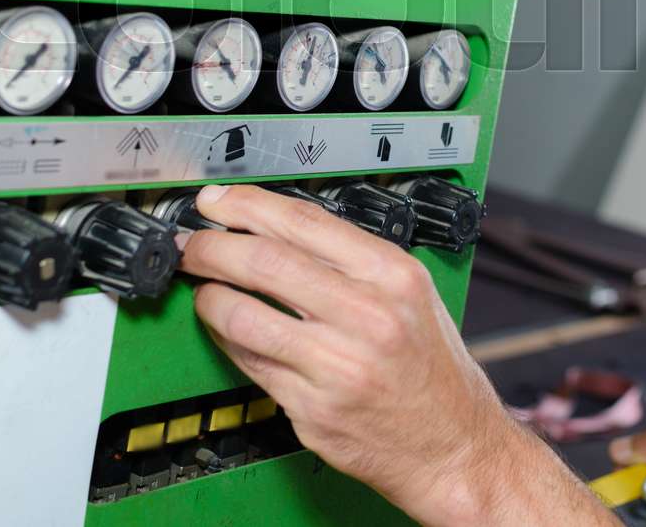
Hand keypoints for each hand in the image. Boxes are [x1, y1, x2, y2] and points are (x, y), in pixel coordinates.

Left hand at [177, 184, 522, 523]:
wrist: (452, 443)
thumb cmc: (429, 367)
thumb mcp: (411, 293)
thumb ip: (351, 260)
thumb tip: (276, 228)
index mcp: (393, 276)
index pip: (303, 222)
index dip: (247, 205)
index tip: (218, 201)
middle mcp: (368, 316)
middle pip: (265, 261)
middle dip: (213, 246)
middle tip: (194, 244)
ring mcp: (337, 366)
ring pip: (244, 315)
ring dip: (208, 296)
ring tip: (202, 288)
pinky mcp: (312, 408)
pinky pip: (249, 363)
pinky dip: (226, 339)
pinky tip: (225, 329)